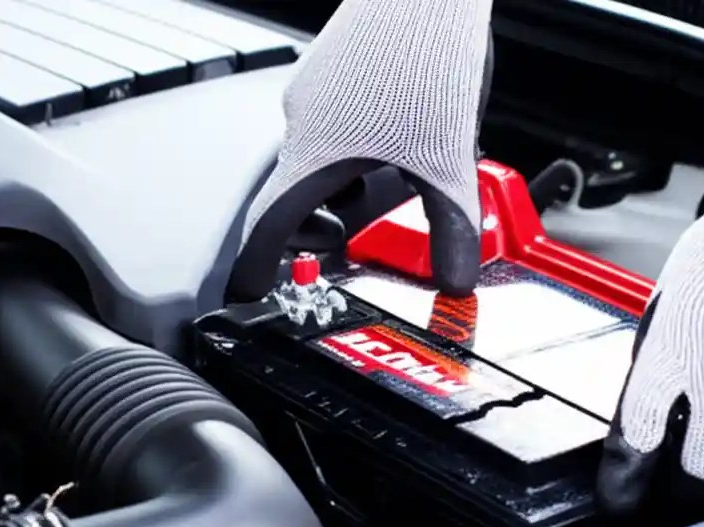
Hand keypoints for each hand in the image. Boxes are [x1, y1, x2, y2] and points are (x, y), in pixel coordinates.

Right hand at [227, 0, 494, 301]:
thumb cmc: (426, 56)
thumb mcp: (449, 162)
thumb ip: (450, 226)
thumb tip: (455, 280)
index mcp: (314, 154)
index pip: (269, 227)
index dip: (257, 268)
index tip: (248, 293)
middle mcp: (301, 121)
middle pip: (299, 193)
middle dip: (328, 220)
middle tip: (354, 234)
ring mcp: (313, 90)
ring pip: (319, 155)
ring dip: (350, 180)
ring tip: (399, 178)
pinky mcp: (334, 67)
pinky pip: (334, 121)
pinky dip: (359, 144)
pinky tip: (406, 133)